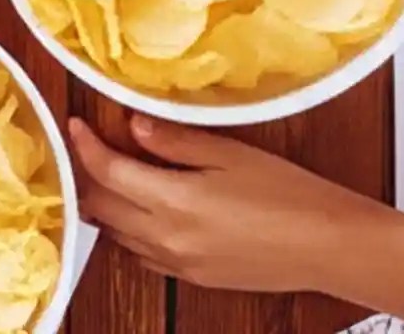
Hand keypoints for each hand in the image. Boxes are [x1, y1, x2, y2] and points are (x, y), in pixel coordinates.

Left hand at [69, 114, 392, 292]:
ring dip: (106, 205)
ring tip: (111, 175)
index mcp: (173, 202)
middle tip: (89, 147)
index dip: (85, 146)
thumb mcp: (231, 154)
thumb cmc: (289, 195)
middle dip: (87, 175)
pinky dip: (129, 230)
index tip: (76, 124)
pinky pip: (141, 254)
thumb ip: (177, 140)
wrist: (327, 247)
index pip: (107, 172)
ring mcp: (177, 263)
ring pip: (117, 234)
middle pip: (102, 207)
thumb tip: (135, 125)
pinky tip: (143, 212)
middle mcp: (165, 238)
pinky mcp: (192, 277)